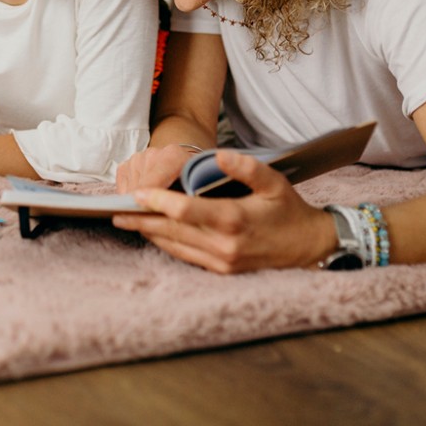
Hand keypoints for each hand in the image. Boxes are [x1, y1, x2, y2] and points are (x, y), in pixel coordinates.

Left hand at [112, 149, 333, 273]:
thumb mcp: (274, 182)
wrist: (309, 247)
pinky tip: (155, 235)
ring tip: (128, 222)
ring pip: (175, 247)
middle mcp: (223, 245)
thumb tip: (218, 155)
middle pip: (172, 232)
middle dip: (142, 221)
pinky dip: (168, 245)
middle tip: (116, 212)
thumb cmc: (289, 210)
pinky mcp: (222, 270)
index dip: (157, 203)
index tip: (136, 195)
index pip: (184, 211)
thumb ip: (245, 167)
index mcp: (233, 221)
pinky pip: (187, 257)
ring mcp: (222, 262)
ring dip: (150, 234)